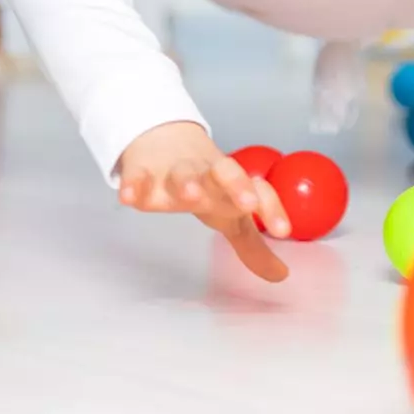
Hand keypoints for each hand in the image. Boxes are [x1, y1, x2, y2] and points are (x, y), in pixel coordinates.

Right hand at [116, 121, 291, 282]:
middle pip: (226, 172)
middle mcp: (207, 175)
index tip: (282, 231)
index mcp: (232, 186)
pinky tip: (130, 197)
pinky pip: (139, 176)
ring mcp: (174, 171)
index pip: (259, 191)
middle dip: (237, 185)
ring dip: (188, 182)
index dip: (273, 208)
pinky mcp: (143, 171)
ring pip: (183, 172)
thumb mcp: (229, 215)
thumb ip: (252, 245)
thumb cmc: (206, 183)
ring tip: (190, 196)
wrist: (166, 139)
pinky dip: (135, 184)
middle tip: (248, 204)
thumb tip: (280, 275)